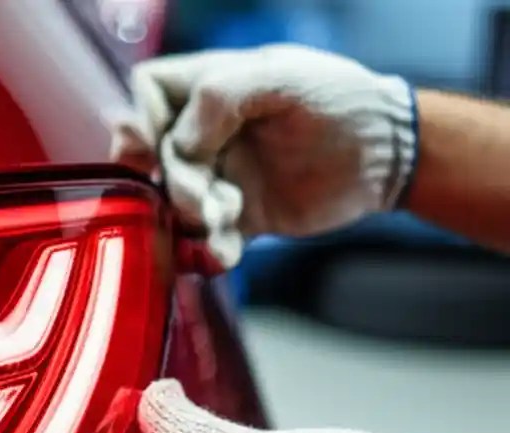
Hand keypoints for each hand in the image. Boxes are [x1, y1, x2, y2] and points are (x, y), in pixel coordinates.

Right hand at [111, 44, 417, 267]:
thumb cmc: (343, 102)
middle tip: (207, 197)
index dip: (142, 120)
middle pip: (152, 159)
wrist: (390, 157)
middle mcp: (205, 132)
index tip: (161, 144)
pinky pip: (202, 241)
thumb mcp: (282, 79)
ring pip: (171, 205)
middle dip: (175, 183)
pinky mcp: (237, 218)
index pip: (146, 93)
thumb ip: (218, 96)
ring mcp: (218, 176)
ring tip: (228, 220)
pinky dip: (207, 253)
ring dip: (190, 222)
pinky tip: (227, 254)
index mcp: (208, 87)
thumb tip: (178, 148)